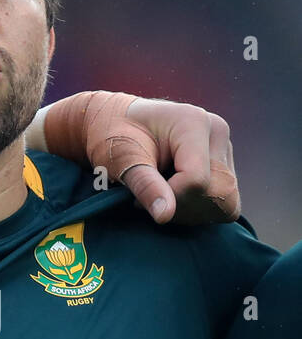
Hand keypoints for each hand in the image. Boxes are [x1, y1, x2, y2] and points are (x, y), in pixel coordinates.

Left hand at [40, 92, 240, 224]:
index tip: (135, 197)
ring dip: (191, 210)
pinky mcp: (223, 165)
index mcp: (193, 122)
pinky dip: (198, 209)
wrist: (111, 124)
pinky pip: (225, 202)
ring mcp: (222, 149)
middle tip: (146, 200)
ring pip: (227, 201)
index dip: (168, 196)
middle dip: (182, 206)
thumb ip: (144, 184)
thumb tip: (165, 216)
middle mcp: (216, 133)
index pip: (197, 179)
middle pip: (220, 191)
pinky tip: (170, 196)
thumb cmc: (111, 135)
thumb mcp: (120, 158)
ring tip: (158, 194)